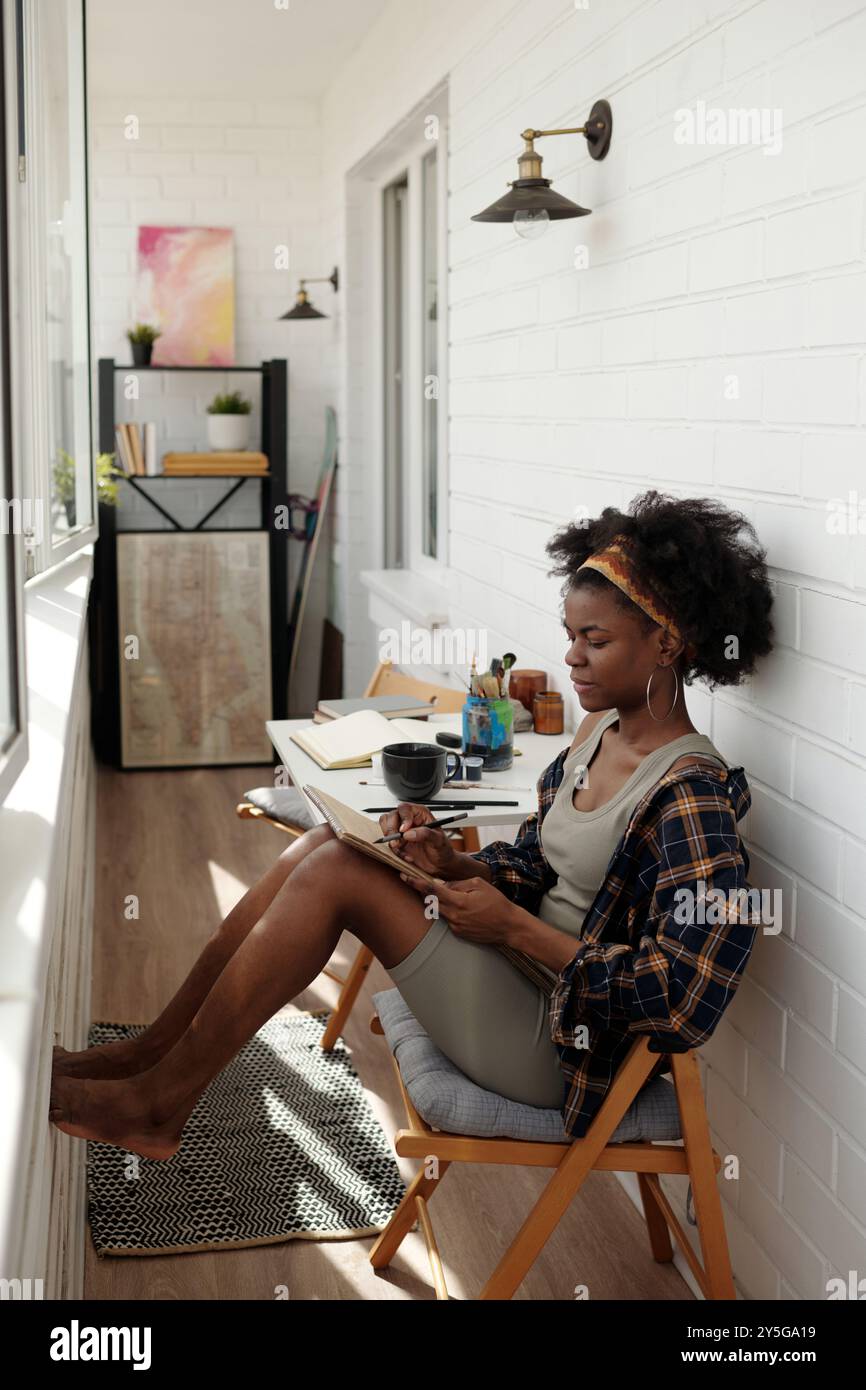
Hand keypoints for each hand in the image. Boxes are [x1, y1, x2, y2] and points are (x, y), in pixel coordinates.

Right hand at [378, 802, 460, 877]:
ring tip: (401, 849)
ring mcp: (402, 830)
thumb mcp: (438, 841)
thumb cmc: (442, 849)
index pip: (405, 808)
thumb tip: (408, 833)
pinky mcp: (398, 841)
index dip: (403, 818)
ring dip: (391, 840)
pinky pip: (388, 842)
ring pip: (386, 827)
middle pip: (391, 816)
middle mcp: (409, 819)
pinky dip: (394, 850)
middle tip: (397, 843)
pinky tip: (405, 856)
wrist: (440, 865)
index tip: (404, 831)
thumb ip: (426, 834)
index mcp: (420, 814)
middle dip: (392, 830)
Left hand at [398, 871, 516, 946]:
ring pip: (439, 910)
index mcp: (458, 902)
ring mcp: (455, 927)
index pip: (431, 890)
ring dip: (439, 902)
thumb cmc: (497, 903)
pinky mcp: (458, 933)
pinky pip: (448, 919)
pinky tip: (462, 908)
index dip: (416, 883)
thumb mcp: (478, 884)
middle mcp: (454, 916)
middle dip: (424, 892)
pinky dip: (449, 911)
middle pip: (430, 902)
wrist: (508, 926)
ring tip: (450, 895)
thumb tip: (443, 885)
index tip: (404, 876)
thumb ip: (457, 884)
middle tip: (418, 881)